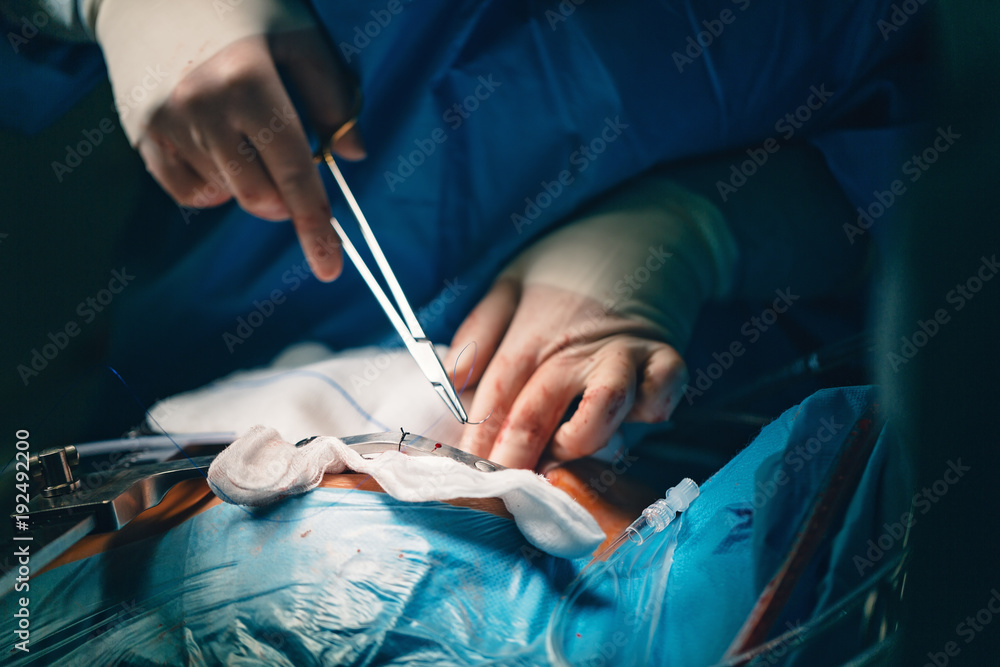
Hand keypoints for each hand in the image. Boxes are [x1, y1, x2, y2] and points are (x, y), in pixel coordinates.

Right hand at [92, 0, 363, 279]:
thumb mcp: (300, 37)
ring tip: (245, 136)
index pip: (294, 172)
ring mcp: (167, 122)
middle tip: (289, 172)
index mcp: (250, 82)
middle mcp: (203, 106)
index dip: (316, 224)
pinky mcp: (142, 133)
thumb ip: (333, 98)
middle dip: (284, 201)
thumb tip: (354, 156)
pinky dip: (213, 188)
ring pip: (225, 195)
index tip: (331, 269)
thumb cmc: (241, 10)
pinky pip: (186, 193)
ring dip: (249, 184)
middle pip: (258, 197)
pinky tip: (218, 151)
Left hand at [446, 171, 739, 468]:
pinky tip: (633, 420)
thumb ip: (480, 330)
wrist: (646, 228)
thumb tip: (452, 378)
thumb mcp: (511, 281)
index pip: (498, 393)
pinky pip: (663, 394)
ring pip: (603, 407)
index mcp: (534, 330)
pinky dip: (650, 412)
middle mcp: (577, 346)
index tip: (468, 471)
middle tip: (503, 487)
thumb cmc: (568, 264)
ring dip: (579, 439)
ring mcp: (626, 353)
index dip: (481, 436)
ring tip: (563, 452)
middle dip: (516, 456)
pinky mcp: (669, 357)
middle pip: (538, 410)